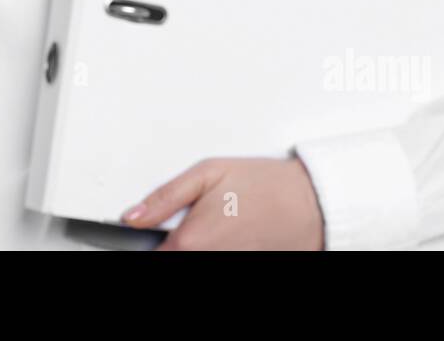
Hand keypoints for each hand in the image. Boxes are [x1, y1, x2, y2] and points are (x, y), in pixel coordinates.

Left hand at [121, 156, 325, 250]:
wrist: (310, 202)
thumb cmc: (262, 184)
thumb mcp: (207, 173)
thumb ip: (164, 197)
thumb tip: (132, 216)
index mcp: (190, 241)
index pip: (152, 256)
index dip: (147, 243)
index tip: (153, 232)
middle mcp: (207, 262)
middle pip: (172, 261)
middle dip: (174, 246)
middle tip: (192, 225)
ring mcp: (228, 269)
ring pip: (195, 267)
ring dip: (197, 251)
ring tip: (213, 231)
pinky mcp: (245, 269)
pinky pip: (217, 267)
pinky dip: (215, 254)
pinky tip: (227, 239)